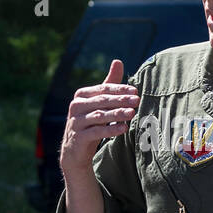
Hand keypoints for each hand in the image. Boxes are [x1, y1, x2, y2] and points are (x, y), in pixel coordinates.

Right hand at [60, 58, 138, 174]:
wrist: (75, 151)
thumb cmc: (91, 123)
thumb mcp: (99, 103)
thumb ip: (109, 84)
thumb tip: (118, 61)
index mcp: (82, 95)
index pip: (103, 89)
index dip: (119, 89)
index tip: (135, 92)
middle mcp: (76, 106)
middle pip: (102, 101)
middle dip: (120, 100)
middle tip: (137, 100)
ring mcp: (75, 122)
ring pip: (99, 116)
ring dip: (117, 114)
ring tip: (132, 113)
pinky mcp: (78, 137)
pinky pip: (96, 132)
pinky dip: (110, 130)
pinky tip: (123, 128)